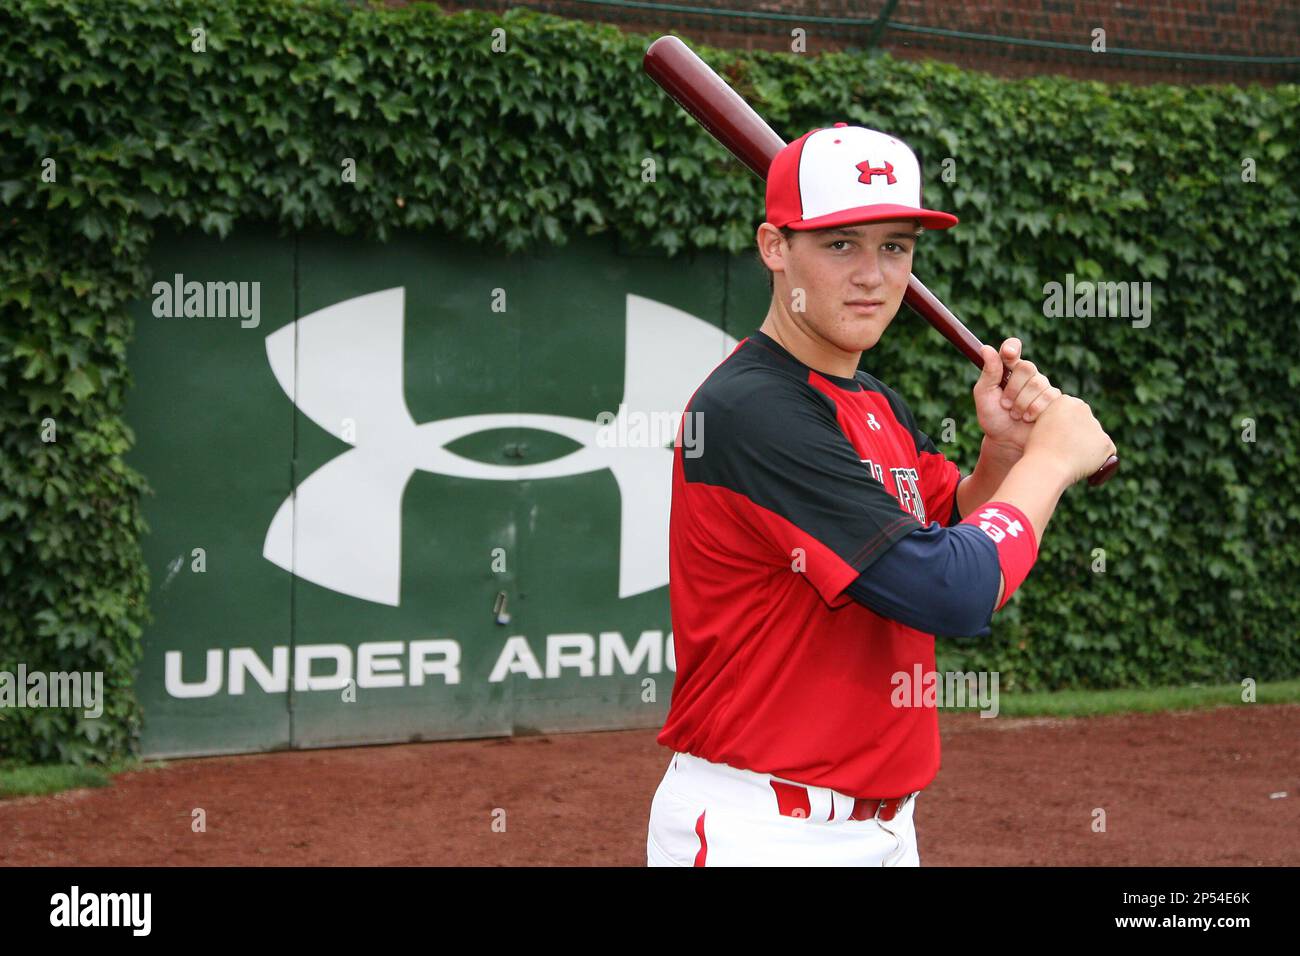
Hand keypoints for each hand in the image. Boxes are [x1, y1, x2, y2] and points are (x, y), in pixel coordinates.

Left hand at [972, 338, 1061, 456]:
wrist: (1007, 442)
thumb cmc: (993, 418)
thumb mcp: (984, 395)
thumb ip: (988, 373)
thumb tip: (986, 349)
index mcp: (1008, 369)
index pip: (1012, 349)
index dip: (1012, 348)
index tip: (1008, 353)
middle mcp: (1027, 375)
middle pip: (1027, 367)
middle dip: (1013, 388)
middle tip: (1005, 404)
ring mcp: (1042, 386)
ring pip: (1038, 383)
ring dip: (1022, 402)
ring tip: (1015, 415)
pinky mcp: (1054, 400)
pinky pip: (1050, 396)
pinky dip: (1035, 409)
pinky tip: (1028, 418)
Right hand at [1022, 394, 1116, 485]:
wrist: (1046, 466)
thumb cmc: (1037, 451)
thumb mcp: (1039, 427)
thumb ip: (1055, 422)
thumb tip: (1066, 430)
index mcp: (1064, 401)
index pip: (1072, 413)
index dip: (1065, 428)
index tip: (1057, 438)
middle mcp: (1083, 408)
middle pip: (1086, 423)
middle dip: (1080, 435)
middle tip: (1066, 451)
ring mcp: (1096, 425)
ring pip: (1095, 438)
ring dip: (1088, 447)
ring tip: (1071, 460)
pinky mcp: (1106, 442)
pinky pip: (1107, 452)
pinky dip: (1099, 460)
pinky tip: (1083, 465)